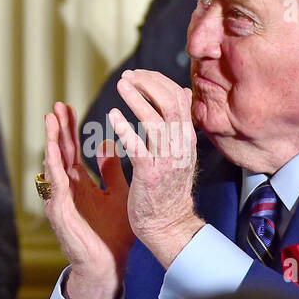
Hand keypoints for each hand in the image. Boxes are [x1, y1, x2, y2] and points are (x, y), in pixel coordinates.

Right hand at [42, 101, 132, 298]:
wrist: (108, 266)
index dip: (69, 129)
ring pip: (53, 165)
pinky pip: (55, 185)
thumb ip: (110, 171)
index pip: (71, 149)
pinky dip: (53, 166)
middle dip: (58, 128)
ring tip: (50, 120)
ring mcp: (60, 199)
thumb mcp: (117, 195)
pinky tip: (52, 151)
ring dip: (51, 142)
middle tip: (56, 105)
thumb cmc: (112, 235)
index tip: (66, 107)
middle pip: (60, 152)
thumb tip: (106, 144)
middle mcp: (66, 188)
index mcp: (78, 183)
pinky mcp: (59, 212)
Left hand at [109, 69, 203, 267]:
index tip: (139, 73)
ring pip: (156, 122)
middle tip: (128, 75)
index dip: (159, 81)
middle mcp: (181, 146)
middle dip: (149, 84)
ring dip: (138, 99)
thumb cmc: (168, 187)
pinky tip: (112, 116)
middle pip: (171, 104)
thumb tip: (182, 92)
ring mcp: (167, 161)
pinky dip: (126, 129)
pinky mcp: (150, 175)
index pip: (180, 99)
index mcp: (186, 139)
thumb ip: (177, 124)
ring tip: (121, 84)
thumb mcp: (179, 151)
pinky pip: (139, 148)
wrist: (168, 225)